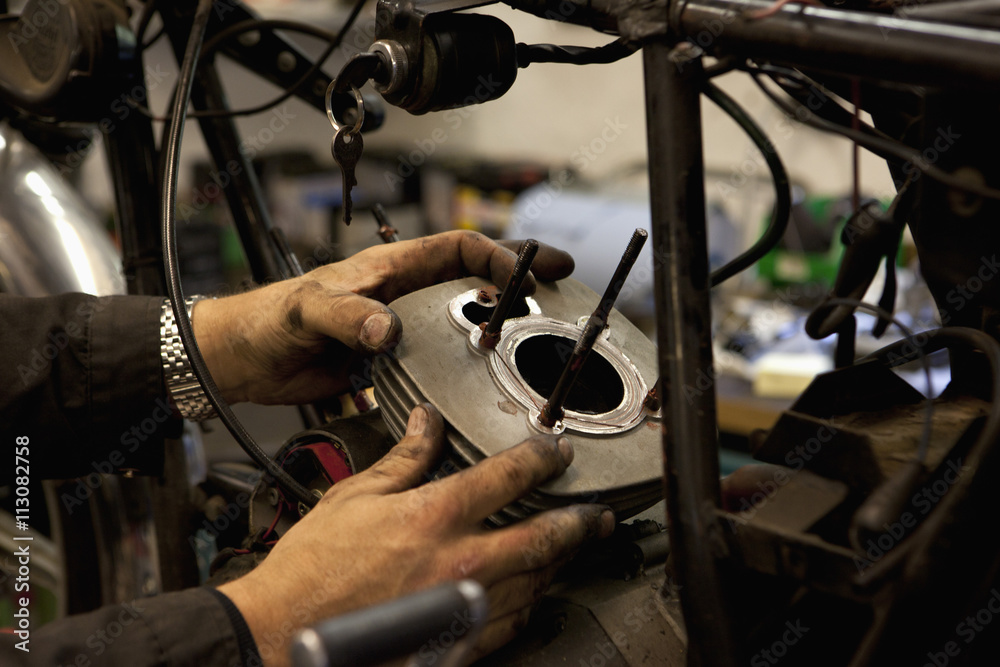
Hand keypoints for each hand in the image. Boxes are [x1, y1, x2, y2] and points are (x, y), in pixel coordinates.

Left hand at [192, 231, 573, 404]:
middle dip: (519, 276)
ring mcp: (398, 330)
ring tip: (538, 335)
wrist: (239, 361)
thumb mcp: (305, 311)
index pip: (457, 249)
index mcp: (388, 270)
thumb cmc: (265, 320)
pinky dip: (465, 367)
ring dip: (499, 324)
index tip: (532, 274)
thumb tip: (389, 330)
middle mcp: (401, 296)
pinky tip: (485, 384)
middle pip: (472, 278)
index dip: (499, 257)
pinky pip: (438, 361)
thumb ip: (346, 316)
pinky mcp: (389, 364)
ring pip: (461, 320)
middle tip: (560, 283)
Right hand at [218, 403, 613, 666]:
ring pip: (537, 581)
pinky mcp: (458, 642)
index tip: (555, 451)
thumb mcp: (354, 497)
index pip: (509, 476)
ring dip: (561, 562)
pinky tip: (534, 592)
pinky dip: (531, 602)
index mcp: (435, 516)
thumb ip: (402, 460)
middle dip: (580, 521)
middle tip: (597, 514)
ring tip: (574, 548)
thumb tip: (425, 425)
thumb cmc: (313, 569)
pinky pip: (514, 622)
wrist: (287, 636)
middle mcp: (460, 561)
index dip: (542, 457)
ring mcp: (464, 606)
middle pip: (545, 536)